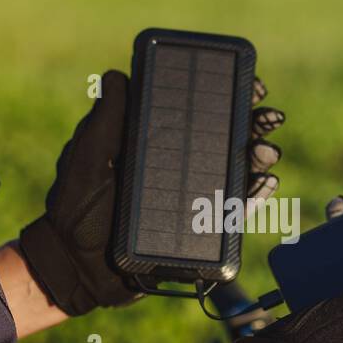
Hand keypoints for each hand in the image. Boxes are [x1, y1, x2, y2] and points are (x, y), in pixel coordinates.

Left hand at [17, 70, 283, 316]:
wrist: (74, 267)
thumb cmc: (73, 212)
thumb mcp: (87, 160)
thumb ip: (104, 122)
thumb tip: (117, 75)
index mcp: (152, 144)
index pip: (196, 114)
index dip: (226, 97)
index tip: (249, 86)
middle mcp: (175, 168)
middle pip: (224, 140)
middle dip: (253, 126)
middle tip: (268, 119)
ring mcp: (188, 200)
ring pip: (234, 174)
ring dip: (258, 159)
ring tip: (267, 153)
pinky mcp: (196, 232)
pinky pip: (231, 213)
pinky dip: (252, 198)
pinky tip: (265, 184)